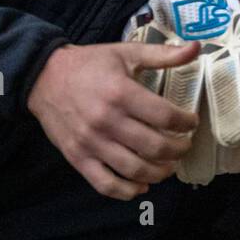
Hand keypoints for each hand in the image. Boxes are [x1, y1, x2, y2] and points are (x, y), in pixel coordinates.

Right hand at [26, 41, 200, 199]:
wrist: (44, 77)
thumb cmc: (89, 64)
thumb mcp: (126, 52)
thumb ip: (162, 54)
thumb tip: (196, 48)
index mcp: (121, 93)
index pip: (165, 116)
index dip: (186, 123)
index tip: (191, 122)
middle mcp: (107, 121)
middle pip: (154, 147)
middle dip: (178, 150)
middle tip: (185, 146)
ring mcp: (91, 143)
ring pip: (135, 170)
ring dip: (160, 173)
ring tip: (169, 166)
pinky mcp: (78, 158)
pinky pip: (105, 184)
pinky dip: (127, 191)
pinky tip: (142, 186)